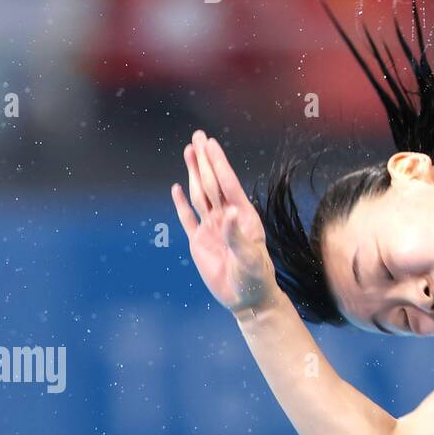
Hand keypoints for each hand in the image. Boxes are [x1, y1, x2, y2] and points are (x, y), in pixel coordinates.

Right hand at [171, 129, 279, 314]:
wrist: (247, 298)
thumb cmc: (255, 277)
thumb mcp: (250, 258)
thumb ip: (237, 236)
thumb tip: (229, 214)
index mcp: (243, 217)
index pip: (228, 184)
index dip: (219, 163)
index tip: (211, 144)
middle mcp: (227, 217)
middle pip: (212, 183)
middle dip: (205, 160)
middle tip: (198, 136)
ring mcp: (212, 228)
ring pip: (200, 195)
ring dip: (194, 173)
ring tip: (189, 152)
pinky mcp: (200, 242)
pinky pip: (188, 218)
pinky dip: (181, 203)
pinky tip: (178, 187)